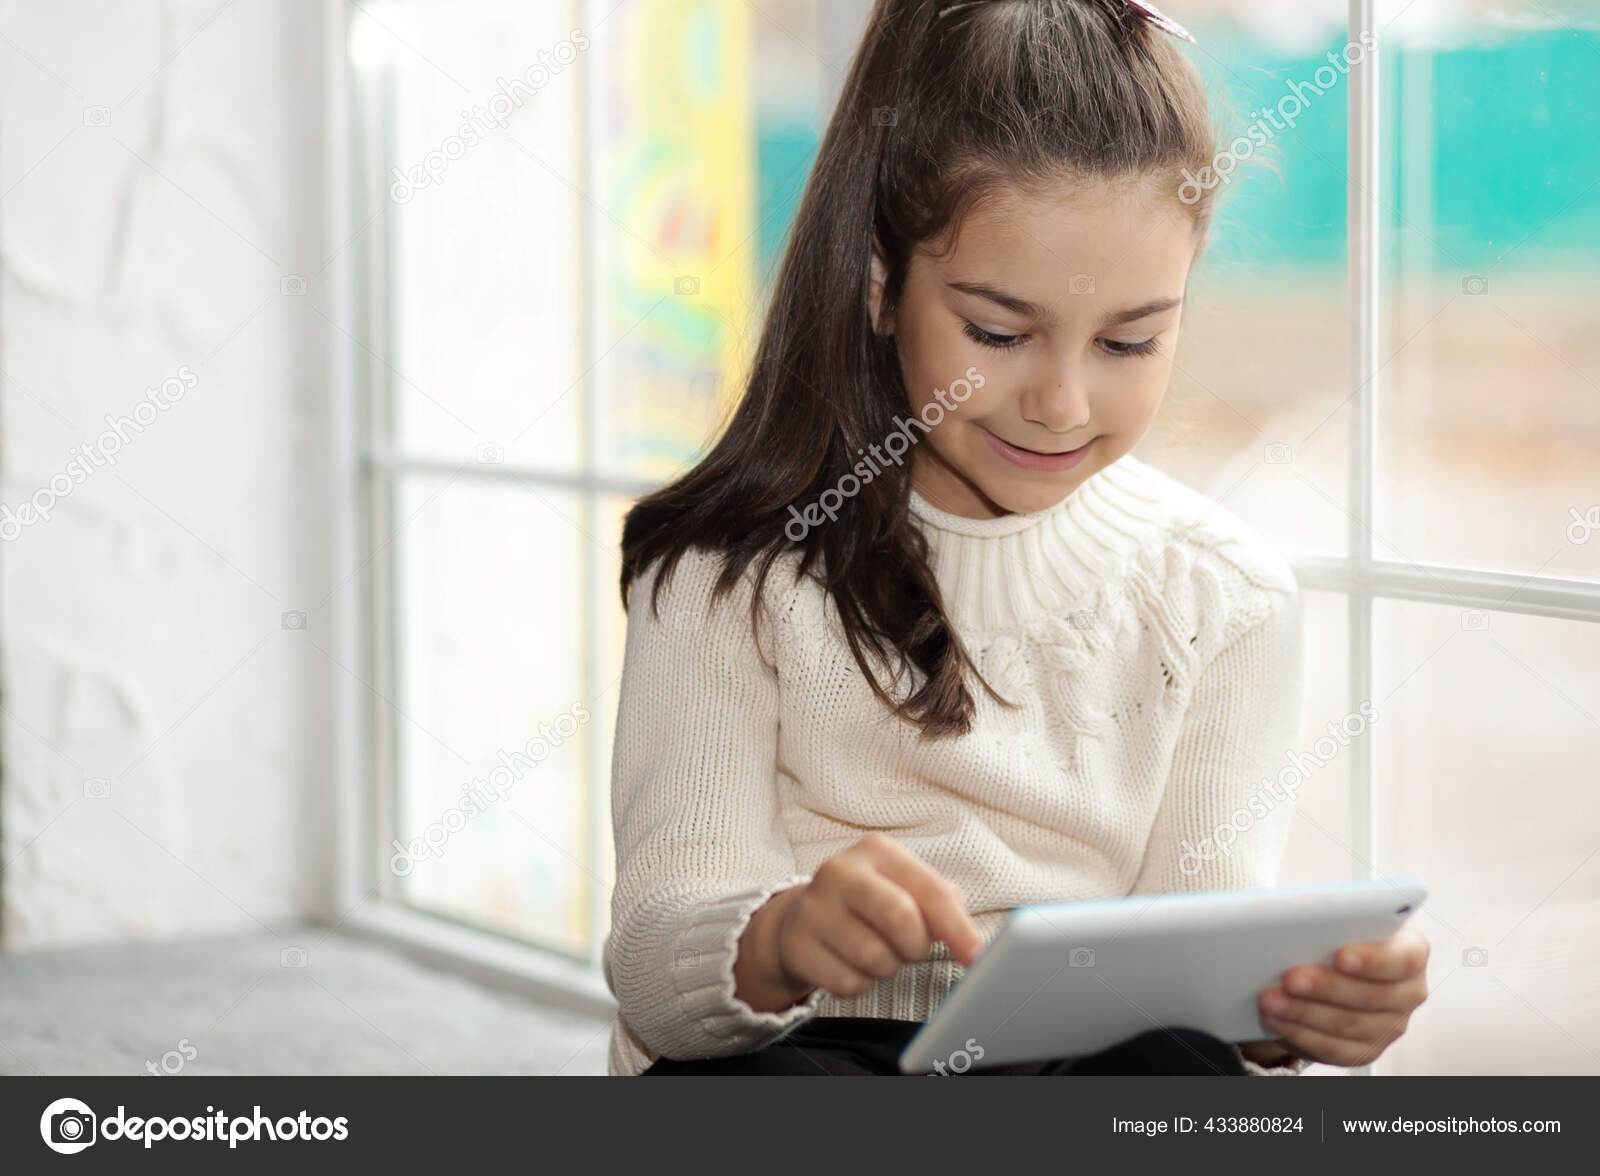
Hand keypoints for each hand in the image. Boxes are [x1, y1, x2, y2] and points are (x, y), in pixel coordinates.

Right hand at [733, 833, 984, 1011]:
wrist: (800, 919)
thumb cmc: (868, 905)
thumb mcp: (904, 888)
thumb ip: (942, 906)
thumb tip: (974, 944)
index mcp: (878, 851)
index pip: (931, 890)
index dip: (959, 929)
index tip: (976, 958)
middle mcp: (841, 871)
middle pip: (901, 917)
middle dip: (916, 947)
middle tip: (911, 950)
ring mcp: (813, 907)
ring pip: (874, 958)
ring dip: (887, 968)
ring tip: (877, 952)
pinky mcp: (795, 944)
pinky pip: (847, 982)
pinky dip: (859, 983)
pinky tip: (850, 964)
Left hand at [1251, 924, 1429, 1066]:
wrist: (1327, 968)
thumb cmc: (1333, 933)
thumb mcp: (1336, 917)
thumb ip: (1330, 912)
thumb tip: (1294, 913)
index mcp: (1410, 951)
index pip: (1403, 959)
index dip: (1374, 960)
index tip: (1340, 956)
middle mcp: (1407, 992)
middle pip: (1371, 996)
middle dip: (1325, 987)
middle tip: (1289, 978)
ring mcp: (1388, 1026)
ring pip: (1348, 1024)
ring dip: (1304, 1012)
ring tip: (1270, 999)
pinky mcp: (1364, 1050)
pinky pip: (1332, 1048)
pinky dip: (1299, 1033)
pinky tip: (1273, 1019)